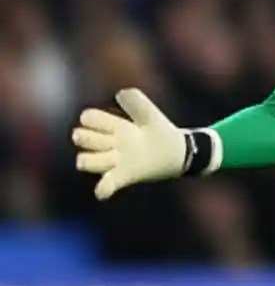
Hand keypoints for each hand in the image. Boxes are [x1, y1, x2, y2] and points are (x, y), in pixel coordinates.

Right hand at [72, 89, 187, 199]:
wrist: (179, 152)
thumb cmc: (161, 131)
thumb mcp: (150, 114)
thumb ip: (137, 103)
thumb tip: (121, 93)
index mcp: (116, 125)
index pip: (92, 119)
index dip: (90, 118)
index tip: (88, 117)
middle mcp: (112, 143)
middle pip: (87, 139)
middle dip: (85, 137)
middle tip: (86, 136)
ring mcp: (116, 160)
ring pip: (91, 161)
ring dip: (89, 160)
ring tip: (85, 160)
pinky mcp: (125, 175)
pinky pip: (109, 183)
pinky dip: (104, 188)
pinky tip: (102, 192)